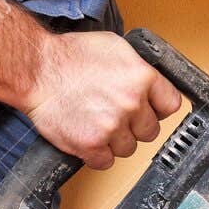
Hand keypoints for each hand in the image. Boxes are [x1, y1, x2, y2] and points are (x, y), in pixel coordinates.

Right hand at [23, 32, 181, 167]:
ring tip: (97, 123)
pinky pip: (106, 162)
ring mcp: (112, 127)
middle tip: (115, 115)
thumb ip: (137, 67)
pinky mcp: (92, 145)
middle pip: (150, 131)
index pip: (171, 105)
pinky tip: (88, 136)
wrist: (37, 70)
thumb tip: (150, 81)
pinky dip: (97, 154)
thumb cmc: (70, 55)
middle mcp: (131, 103)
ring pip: (129, 148)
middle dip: (135, 126)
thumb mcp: (114, 47)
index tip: (150, 109)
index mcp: (142, 77)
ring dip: (115, 141)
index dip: (158, 107)